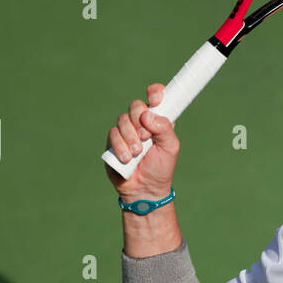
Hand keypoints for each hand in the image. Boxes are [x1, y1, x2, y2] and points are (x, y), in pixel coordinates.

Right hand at [104, 84, 179, 199]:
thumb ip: (164, 129)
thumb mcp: (170, 148)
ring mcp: (126, 131)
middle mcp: (142, 123)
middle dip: (139, 121)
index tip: (155, 98)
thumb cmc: (160, 169)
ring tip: (137, 154)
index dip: (155, 93)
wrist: (144, 189)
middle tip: (146, 137)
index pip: (156, 98)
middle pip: (136, 105)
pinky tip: (127, 158)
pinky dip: (120, 146)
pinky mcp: (113, 141)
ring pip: (123, 120)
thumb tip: (148, 115)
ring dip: (130, 137)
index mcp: (158, 121)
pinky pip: (113, 133)